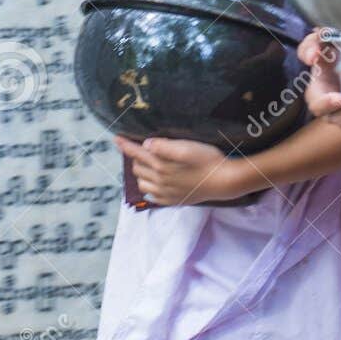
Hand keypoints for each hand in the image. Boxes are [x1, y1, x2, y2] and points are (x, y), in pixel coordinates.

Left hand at [117, 135, 251, 205]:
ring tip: (148, 165)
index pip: (137, 153)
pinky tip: (156, 182)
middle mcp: (160, 181)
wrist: (224, 181)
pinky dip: (149, 187)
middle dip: (135, 157)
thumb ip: (164, 146)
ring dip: (141, 173)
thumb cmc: (208, 159)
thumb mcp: (187, 147)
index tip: (116, 139)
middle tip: (140, 148)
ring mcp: (166, 193)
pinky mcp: (173, 201)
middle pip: (137, 168)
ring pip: (142, 183)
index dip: (125, 145)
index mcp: (161, 165)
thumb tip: (146, 144)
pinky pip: (152, 196)